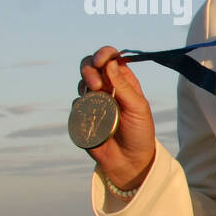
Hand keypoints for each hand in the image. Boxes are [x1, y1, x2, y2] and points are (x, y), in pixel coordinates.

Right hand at [78, 46, 155, 188]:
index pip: (111, 59)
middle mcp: (108, 88)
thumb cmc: (140, 133)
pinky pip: (76, 104)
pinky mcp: (83, 114)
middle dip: (89, 69)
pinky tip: (89, 116)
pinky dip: (80, 106)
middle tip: (96, 85)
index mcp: (124, 82)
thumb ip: (125, 87)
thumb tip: (110, 64)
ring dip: (84, 85)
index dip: (104, 54)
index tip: (101, 61)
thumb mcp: (138, 108)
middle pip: (90, 66)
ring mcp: (94, 100)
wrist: (130, 160)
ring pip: (81, 82)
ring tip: (95, 97)